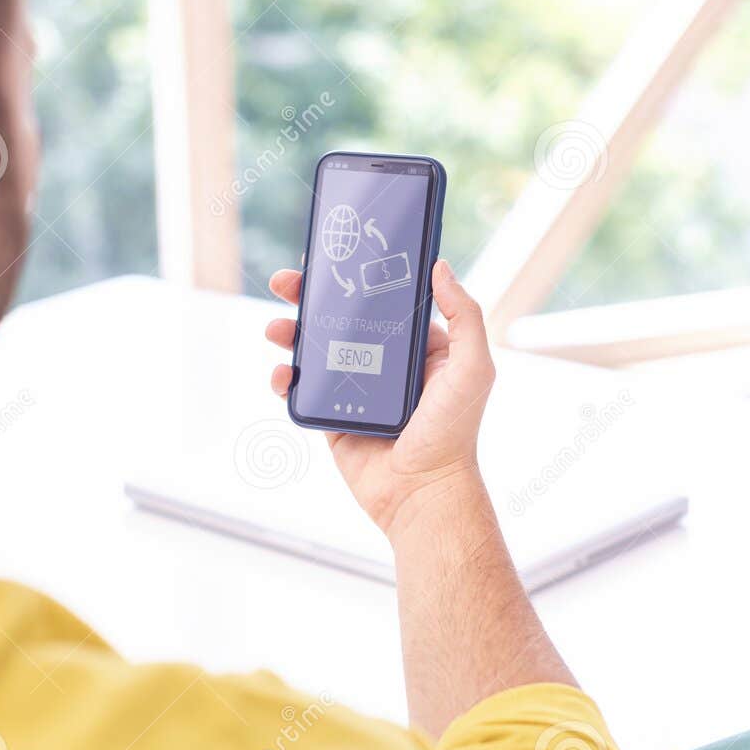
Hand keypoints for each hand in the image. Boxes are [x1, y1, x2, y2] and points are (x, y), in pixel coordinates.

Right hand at [265, 259, 495, 539]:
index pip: (383, 300)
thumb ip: (464, 316)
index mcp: (417, 347)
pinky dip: (285, 378)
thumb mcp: (472, 368)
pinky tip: (282, 373)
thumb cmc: (454, 432)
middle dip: (310, 297)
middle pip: (340, 318)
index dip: (356, 276)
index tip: (333, 256)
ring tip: (277, 328)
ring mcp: (356, 389)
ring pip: (315, 349)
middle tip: (286, 283)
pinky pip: (302, 390)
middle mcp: (385, 363)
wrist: (422, 493)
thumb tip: (440, 267)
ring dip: (290, 333)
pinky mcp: (333, 416)